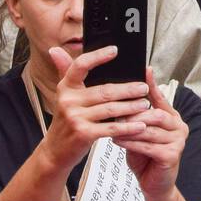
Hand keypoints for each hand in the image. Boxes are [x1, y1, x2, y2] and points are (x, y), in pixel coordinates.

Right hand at [37, 45, 150, 174]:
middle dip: (128, 89)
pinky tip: (140, 125)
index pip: (80, 65)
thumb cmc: (65, 120)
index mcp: (66, 87)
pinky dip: (127, 127)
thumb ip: (64, 72)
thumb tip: (56, 50)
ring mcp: (75, 118)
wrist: (55, 151)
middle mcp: (68, 101)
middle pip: (105, 90)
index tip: (114, 50)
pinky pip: (111, 128)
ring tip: (145, 104)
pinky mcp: (83, 134)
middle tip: (144, 87)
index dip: (98, 56)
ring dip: (131, 106)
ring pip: (111, 108)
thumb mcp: (63, 95)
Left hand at [114, 66, 187, 200]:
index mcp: (172, 117)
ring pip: (151, 131)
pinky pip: (149, 146)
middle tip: (115, 113)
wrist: (154, 183)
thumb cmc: (145, 156)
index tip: (144, 69)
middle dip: (135, 114)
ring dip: (130, 129)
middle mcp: (179, 126)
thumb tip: (119, 99)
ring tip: (113, 127)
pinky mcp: (172, 155)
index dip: (152, 84)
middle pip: (157, 114)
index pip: (161, 97)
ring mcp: (178, 141)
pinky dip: (132, 143)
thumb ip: (136, 117)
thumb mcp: (140, 132)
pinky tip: (118, 141)